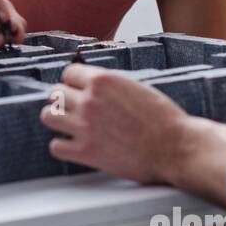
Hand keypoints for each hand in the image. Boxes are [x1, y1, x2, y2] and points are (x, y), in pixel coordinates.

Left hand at [39, 63, 225, 206]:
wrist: (176, 147)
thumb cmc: (163, 118)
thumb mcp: (136, 87)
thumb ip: (110, 85)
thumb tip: (91, 83)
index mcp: (102, 80)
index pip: (68, 73)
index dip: (74, 82)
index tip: (79, 90)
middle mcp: (89, 100)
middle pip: (55, 93)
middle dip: (64, 99)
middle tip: (75, 109)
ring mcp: (84, 127)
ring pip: (48, 117)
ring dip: (58, 119)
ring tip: (70, 125)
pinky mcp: (86, 152)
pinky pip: (56, 146)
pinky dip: (63, 146)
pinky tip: (74, 146)